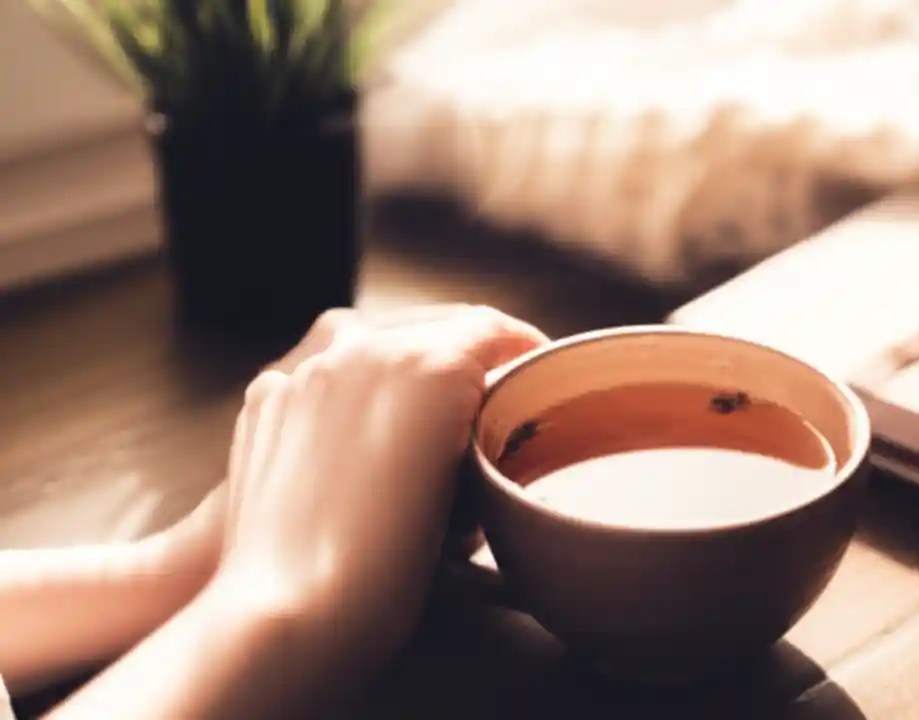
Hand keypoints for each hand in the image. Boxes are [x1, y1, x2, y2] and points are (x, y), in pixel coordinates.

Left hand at [212, 306, 546, 660]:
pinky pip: (324, 370)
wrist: (283, 613)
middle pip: (436, 324)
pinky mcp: (268, 395)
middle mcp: (365, 347)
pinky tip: (361, 430)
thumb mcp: (469, 501)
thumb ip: (481, 434)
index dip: (523, 347)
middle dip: (467, 351)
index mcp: (428, 364)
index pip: (494, 329)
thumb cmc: (384, 572)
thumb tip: (479, 418)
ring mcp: (308, 368)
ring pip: (377, 338)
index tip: (536, 365)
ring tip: (427, 410)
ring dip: (408, 363)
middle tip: (491, 389)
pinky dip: (350, 387)